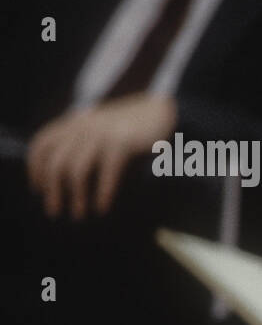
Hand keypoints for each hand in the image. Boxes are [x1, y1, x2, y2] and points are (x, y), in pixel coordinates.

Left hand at [27, 93, 175, 219]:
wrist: (161, 110)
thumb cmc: (131, 125)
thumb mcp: (98, 127)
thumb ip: (80, 141)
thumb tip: (65, 173)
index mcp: (74, 122)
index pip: (41, 145)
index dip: (36, 169)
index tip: (39, 190)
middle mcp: (83, 127)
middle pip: (56, 163)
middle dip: (53, 191)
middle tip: (55, 211)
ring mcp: (102, 135)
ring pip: (76, 170)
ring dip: (75, 196)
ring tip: (79, 214)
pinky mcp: (122, 143)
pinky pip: (106, 173)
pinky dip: (103, 193)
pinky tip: (102, 207)